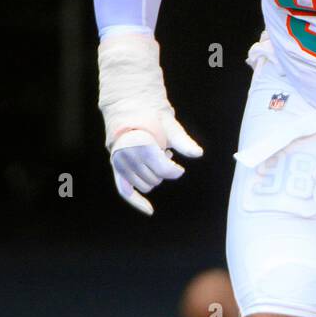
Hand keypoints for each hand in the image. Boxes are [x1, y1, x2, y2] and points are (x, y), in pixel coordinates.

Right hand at [98, 32, 202, 214]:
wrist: (127, 105)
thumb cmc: (150, 113)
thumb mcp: (169, 123)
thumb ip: (182, 141)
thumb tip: (198, 153)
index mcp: (141, 145)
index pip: (163, 170)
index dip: (174, 169)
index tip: (176, 162)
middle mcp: (128, 156)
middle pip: (155, 179)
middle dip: (163, 170)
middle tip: (163, 153)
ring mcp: (120, 164)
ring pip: (145, 185)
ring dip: (153, 176)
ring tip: (154, 158)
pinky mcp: (117, 169)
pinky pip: (125, 191)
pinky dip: (137, 201)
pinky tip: (149, 211)